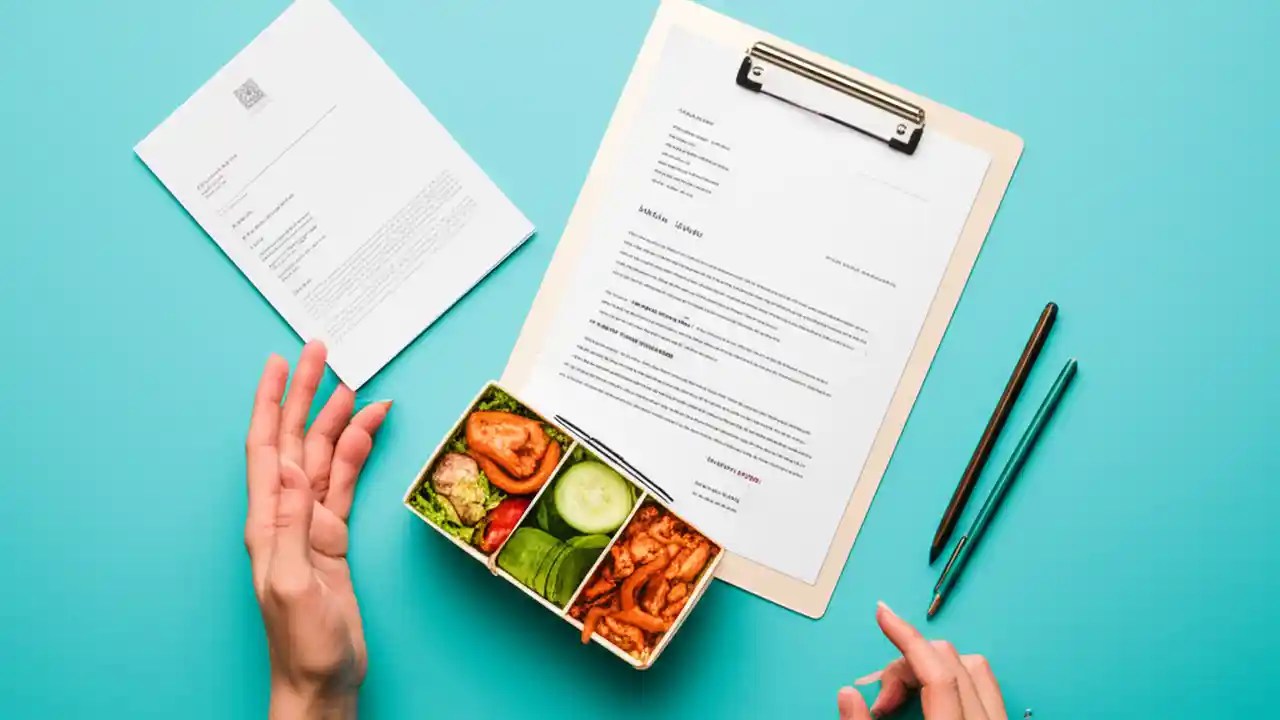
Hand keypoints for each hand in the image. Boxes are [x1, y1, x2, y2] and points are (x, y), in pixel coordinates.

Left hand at [244, 341, 390, 718]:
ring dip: (338, 418)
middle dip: (306, 395)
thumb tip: (292, 467)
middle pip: (295, 439)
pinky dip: (358, 452)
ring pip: (324, 455)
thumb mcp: (294, 583)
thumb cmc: (303, 642)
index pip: (267, 447)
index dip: (272, 401)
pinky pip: (345, 481)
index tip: (281, 362)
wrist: (321, 677)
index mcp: (267, 520)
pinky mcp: (332, 535)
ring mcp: (310, 523)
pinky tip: (370, 429)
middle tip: (322, 353)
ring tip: (355, 384)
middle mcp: (284, 513)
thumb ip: (291, 524)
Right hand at [838, 602, 1007, 719]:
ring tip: (906, 694)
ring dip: (936, 667)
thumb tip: (849, 694)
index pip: (936, 672)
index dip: (906, 637)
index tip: (883, 614)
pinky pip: (986, 685)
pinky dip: (956, 679)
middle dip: (910, 663)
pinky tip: (932, 695)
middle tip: (884, 697)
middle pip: (951, 663)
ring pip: (976, 668)